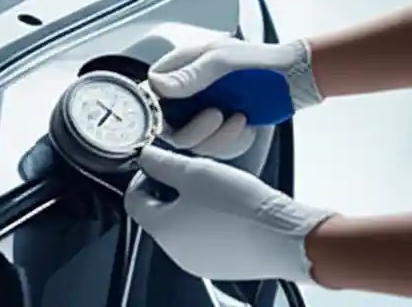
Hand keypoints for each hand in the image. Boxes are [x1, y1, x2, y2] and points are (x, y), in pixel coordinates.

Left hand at [125, 146, 334, 283]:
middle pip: (158, 214)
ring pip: (184, 226)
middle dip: (171, 191)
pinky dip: (212, 222)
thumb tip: (145, 157)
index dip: (144, 177)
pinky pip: (207, 239)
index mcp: (160, 230)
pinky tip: (232, 209)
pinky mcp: (224, 266)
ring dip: (192, 206)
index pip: (133, 200)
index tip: (162, 164)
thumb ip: (162, 163)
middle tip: (193, 174)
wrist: (289, 240)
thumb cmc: (240, 208)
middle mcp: (174, 252)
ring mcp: (200, 262)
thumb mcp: (195, 172)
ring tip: (216, 190)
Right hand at [150, 37, 319, 158]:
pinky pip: (214, 149)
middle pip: (167, 125)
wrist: (296, 79)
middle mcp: (187, 92)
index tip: (169, 114)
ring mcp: (202, 112)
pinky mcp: (219, 130)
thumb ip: (189, 75)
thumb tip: (157, 85)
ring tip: (236, 118)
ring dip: (215, 138)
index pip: (150, 90)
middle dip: (193, 130)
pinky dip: (231, 142)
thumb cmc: (262, 63)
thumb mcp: (223, 62)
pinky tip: (243, 124)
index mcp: (182, 67)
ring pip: (190, 142)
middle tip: (215, 116)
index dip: (156, 106)